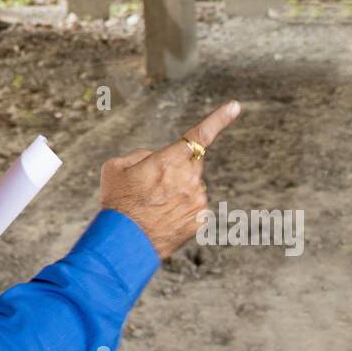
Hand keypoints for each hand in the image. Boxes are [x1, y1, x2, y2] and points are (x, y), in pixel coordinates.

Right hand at [100, 101, 240, 258]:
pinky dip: (180, 209)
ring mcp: (197, 200)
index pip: (199, 135)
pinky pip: (193, 206)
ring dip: (177, 191)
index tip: (235, 106)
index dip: (219, 119)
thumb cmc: (117, 202)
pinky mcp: (201, 220)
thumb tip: (155, 158)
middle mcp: (189, 179)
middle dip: (175, 168)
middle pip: (189, 163)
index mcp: (169, 161)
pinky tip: (163, 219)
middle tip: (151, 186)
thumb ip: (141, 155)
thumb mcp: (116, 167)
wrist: (123, 244)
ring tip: (152, 207)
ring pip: (191, 186)